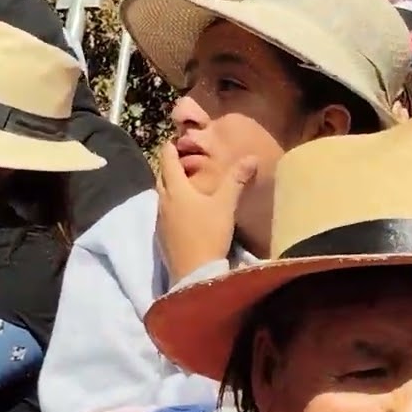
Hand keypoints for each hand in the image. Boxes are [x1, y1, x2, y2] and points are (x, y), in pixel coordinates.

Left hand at [155, 142, 256, 284]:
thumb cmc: (209, 233)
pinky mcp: (162, 235)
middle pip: (162, 178)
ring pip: (162, 195)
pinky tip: (183, 209)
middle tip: (180, 159)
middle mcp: (163, 202)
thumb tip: (250, 157)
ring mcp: (160, 220)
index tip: (172, 140)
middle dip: (169, 166)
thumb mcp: (226, 204)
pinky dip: (171, 203)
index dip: (170, 149)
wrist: (194, 272)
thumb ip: (236, 180)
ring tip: (184, 182)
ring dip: (169, 186)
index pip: (168, 162)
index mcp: (176, 190)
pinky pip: (164, 211)